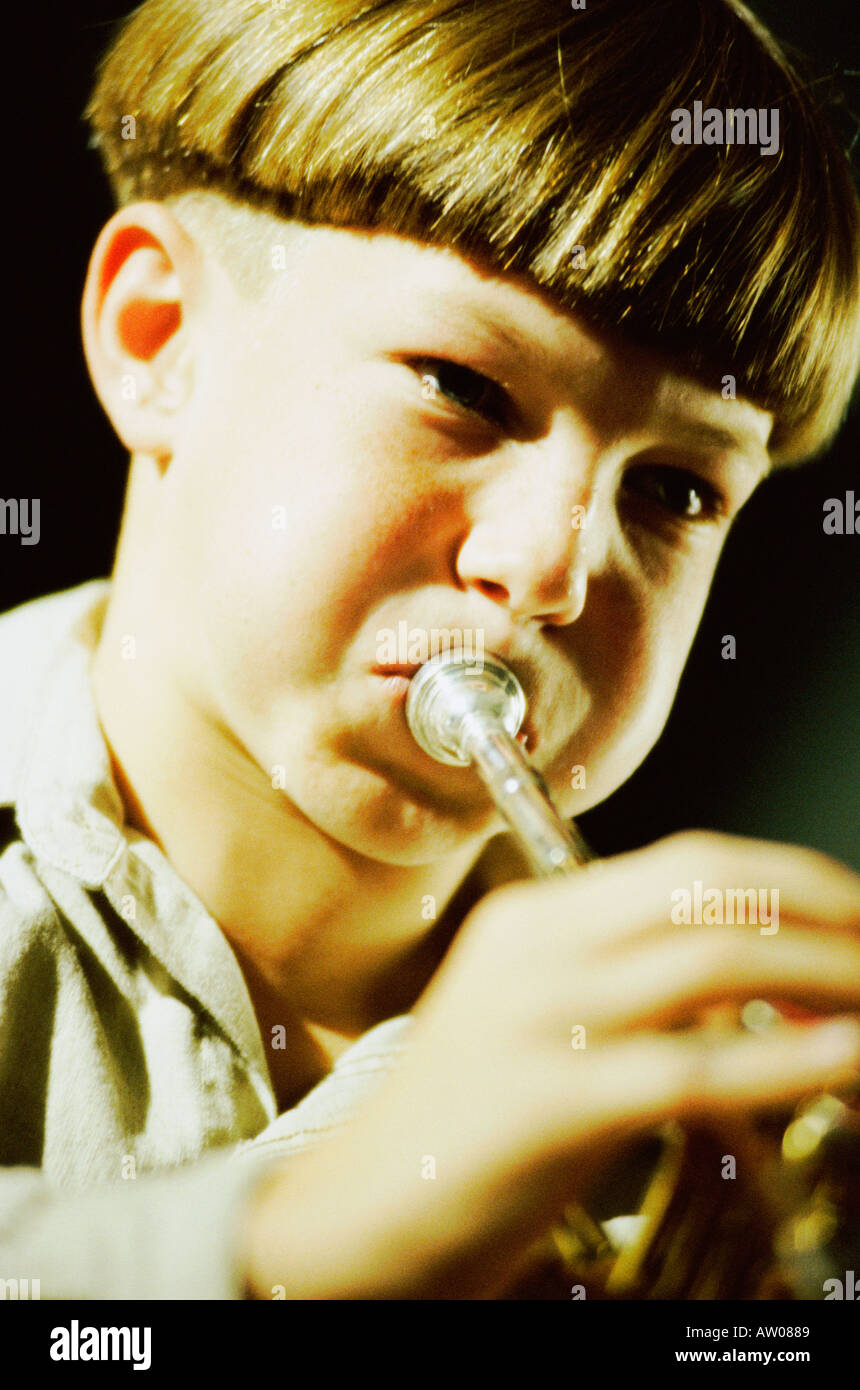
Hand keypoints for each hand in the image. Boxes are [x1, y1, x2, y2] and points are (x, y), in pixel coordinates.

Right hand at [241, 831, 859, 1297]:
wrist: (354, 1210)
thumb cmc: (463, 1127)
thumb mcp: (546, 1025)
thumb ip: (641, 993)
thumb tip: (771, 994)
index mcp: (536, 919)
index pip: (690, 862)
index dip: (793, 878)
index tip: (853, 909)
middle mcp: (535, 947)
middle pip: (709, 889)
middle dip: (822, 910)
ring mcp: (533, 1017)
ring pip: (710, 959)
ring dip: (825, 971)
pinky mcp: (540, 1101)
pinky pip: (686, 1066)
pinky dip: (784, 1060)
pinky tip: (842, 1056)